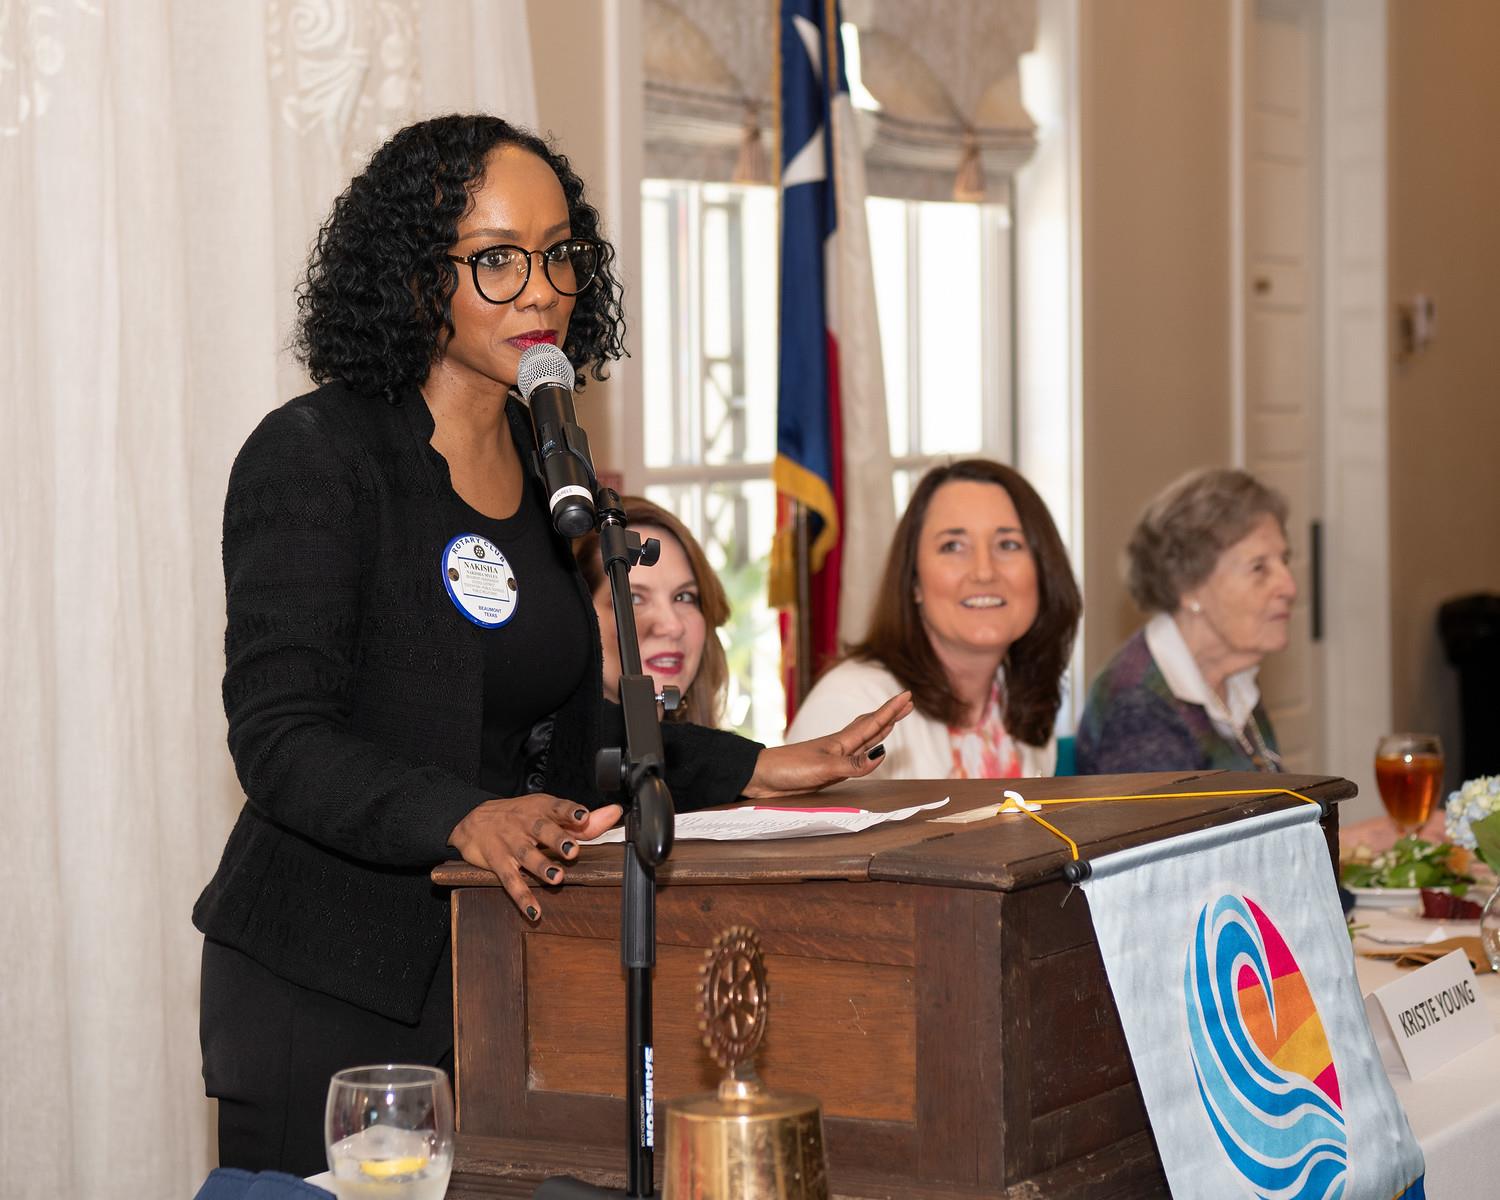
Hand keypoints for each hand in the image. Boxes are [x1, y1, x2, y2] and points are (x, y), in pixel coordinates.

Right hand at [449, 795, 622, 919]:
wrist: (474, 821)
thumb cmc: (521, 817)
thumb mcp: (550, 814)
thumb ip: (584, 821)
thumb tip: (615, 814)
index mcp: (542, 809)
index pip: (557, 807)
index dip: (570, 811)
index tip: (583, 815)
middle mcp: (525, 824)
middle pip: (542, 830)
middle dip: (557, 839)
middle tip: (573, 850)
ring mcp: (510, 843)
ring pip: (526, 854)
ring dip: (541, 866)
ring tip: (556, 878)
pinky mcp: (498, 863)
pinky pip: (510, 881)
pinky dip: (522, 897)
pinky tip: (534, 911)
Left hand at [742, 691, 912, 799]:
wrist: (762, 776)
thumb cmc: (789, 769)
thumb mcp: (823, 768)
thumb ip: (852, 764)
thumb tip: (882, 755)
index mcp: (841, 742)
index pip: (872, 723)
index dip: (891, 711)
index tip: (907, 697)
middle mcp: (840, 746)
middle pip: (871, 726)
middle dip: (890, 715)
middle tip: (907, 704)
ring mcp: (834, 757)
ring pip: (864, 739)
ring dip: (881, 729)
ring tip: (893, 720)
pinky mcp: (828, 769)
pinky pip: (856, 756)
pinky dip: (867, 750)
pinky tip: (869, 752)